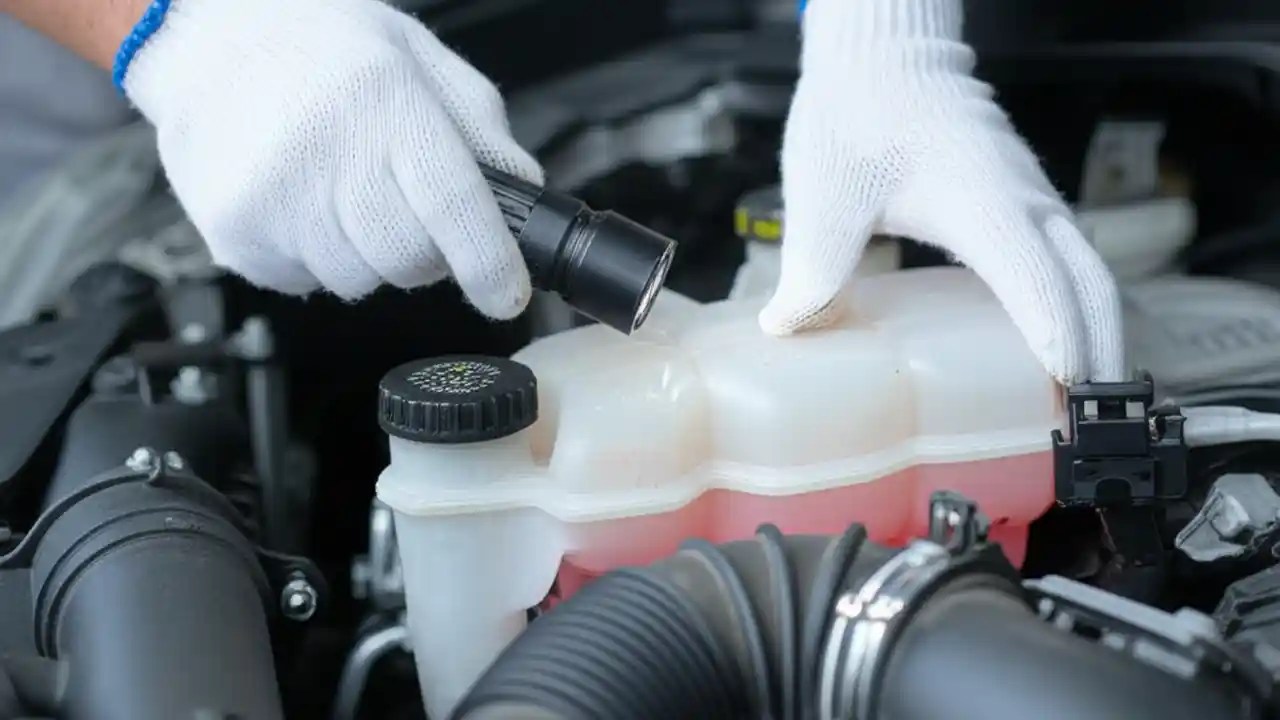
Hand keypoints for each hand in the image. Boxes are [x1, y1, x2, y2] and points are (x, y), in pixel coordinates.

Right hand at [120, 0, 538, 317]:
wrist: (204, 40)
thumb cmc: (318, 45)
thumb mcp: (416, 57)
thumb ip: (478, 125)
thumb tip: (522, 191)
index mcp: (382, 100)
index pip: (452, 204)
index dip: (489, 263)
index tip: (506, 294)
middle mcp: (324, 151)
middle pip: (409, 259)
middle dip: (425, 251)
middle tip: (405, 208)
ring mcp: (272, 199)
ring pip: (359, 280)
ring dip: (368, 256)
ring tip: (343, 196)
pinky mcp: (235, 232)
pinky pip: (306, 283)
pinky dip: (317, 259)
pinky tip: (303, 206)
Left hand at [761, 0, 1123, 383]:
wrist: (882, 57)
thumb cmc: (860, 110)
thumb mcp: (827, 191)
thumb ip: (815, 262)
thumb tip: (789, 326)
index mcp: (983, 202)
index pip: (1039, 281)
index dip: (1057, 339)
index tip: (1069, 392)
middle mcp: (1023, 202)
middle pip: (1091, 287)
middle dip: (1101, 354)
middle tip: (1091, 422)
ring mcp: (1030, 199)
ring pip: (1089, 273)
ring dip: (1096, 332)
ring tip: (1081, 400)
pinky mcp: (1021, 201)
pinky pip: (1067, 261)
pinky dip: (1075, 307)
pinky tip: (1047, 345)